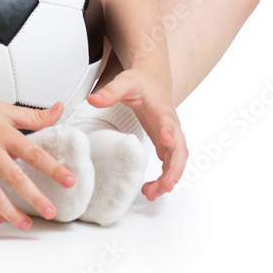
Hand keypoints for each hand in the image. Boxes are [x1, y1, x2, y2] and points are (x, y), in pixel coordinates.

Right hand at [0, 87, 73, 228]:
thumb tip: (59, 110)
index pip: (34, 153)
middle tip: (51, 212)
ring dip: (10, 212)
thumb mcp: (5, 109)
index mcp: (3, 134)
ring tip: (25, 224)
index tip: (69, 180)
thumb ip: (34, 115)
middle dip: (34, 197)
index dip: (53, 168)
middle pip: (15, 178)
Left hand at [86, 68, 187, 199]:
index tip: (166, 140)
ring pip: (176, 160)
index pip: (167, 120)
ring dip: (169, 178)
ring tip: (152, 193)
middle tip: (165, 186)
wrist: (153, 79)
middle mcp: (170, 124)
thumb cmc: (141, 81)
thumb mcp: (124, 82)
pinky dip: (164, 176)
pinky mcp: (165, 143)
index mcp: (161, 108)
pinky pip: (169, 163)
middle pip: (179, 148)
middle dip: (175, 168)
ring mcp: (170, 135)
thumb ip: (110, 92)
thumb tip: (92, 99)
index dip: (168, 130)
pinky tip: (151, 188)